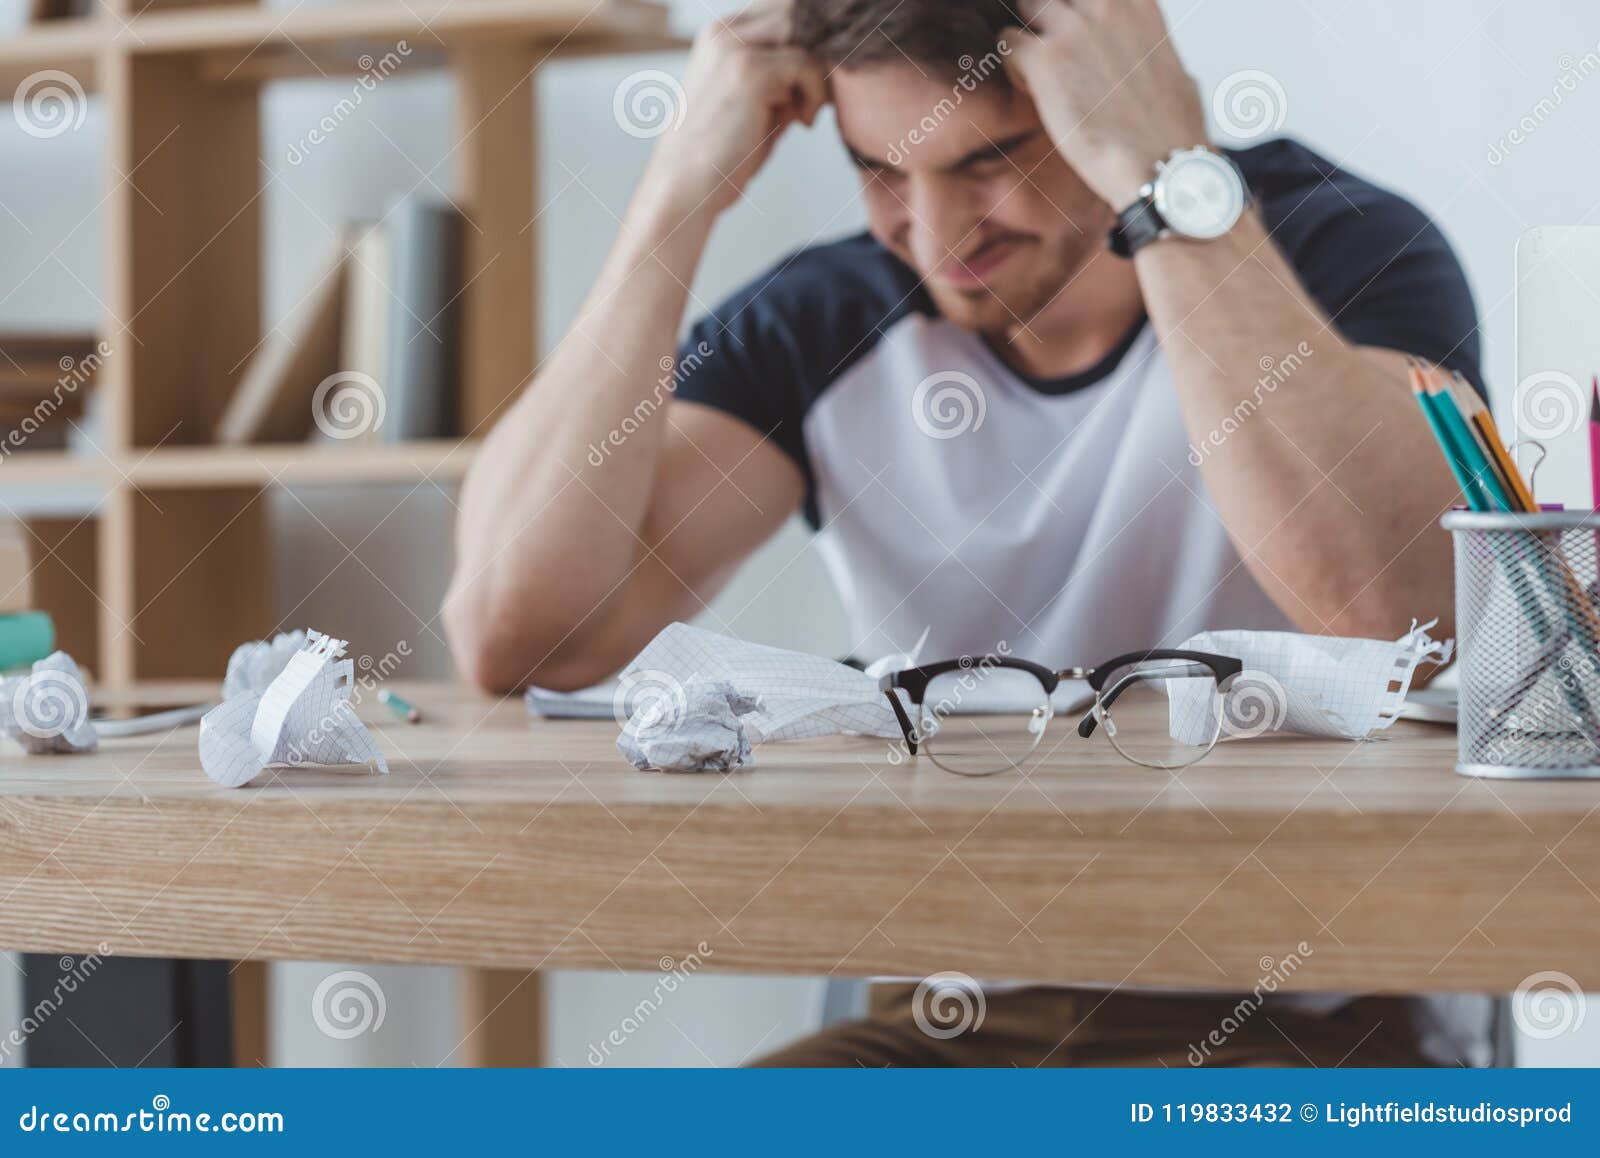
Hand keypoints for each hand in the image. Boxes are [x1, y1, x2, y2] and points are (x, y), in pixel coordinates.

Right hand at [642, 4, 826, 215]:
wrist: (686, 185)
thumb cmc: (722, 153)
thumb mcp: (757, 104)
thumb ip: (786, 79)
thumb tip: (829, 68)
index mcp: (721, 34)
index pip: (784, 12)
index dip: (811, 43)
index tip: (817, 83)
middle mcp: (724, 31)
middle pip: (797, 16)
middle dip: (819, 55)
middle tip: (820, 96)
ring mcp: (734, 47)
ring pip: (804, 36)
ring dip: (817, 74)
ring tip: (805, 111)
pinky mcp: (748, 69)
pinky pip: (805, 63)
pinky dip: (813, 93)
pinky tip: (802, 121)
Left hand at [1002, 0, 1207, 208]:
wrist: (1159, 167)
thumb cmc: (1169, 133)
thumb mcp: (1174, 71)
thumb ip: (1150, 51)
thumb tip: (1153, 62)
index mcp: (1138, 2)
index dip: (1075, 11)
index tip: (1075, 41)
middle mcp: (1106, 4)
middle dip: (1047, 18)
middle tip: (1053, 57)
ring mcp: (1074, 28)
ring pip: (1025, 5)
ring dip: (1026, 35)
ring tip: (1039, 73)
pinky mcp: (1045, 59)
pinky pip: (1007, 42)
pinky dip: (1012, 66)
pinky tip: (1032, 92)